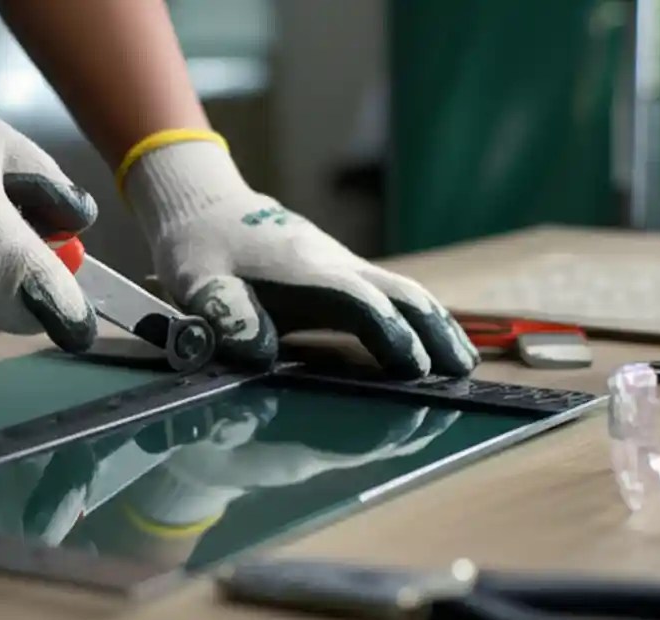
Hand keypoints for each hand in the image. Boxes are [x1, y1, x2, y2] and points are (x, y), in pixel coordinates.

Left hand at [124, 138, 477, 377]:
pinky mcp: (341, 271)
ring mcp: (343, 265)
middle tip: (461, 372)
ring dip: (437, 324)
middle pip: (400, 294)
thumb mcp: (197, 282)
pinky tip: (434, 340)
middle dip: (433, 332)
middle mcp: (334, 264)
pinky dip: (420, 316)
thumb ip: (225, 312)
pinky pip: (392, 292)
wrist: (205, 206)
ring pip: (404, 290)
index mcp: (302, 271)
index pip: (359, 302)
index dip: (388, 334)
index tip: (414, 367)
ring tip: (463, 363)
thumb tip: (260, 349)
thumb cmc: (200, 250)